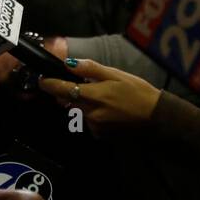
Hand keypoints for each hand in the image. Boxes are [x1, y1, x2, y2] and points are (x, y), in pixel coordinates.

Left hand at [38, 58, 160, 133]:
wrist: (156, 118)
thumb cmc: (138, 92)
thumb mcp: (116, 75)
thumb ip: (90, 70)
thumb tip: (68, 63)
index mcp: (92, 96)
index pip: (61, 89)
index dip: (49, 83)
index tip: (43, 78)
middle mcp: (89, 114)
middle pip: (68, 101)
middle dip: (68, 93)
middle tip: (83, 85)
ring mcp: (94, 127)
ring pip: (79, 112)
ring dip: (83, 104)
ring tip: (103, 97)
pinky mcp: (100, 135)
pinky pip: (89, 122)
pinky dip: (93, 115)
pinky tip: (109, 110)